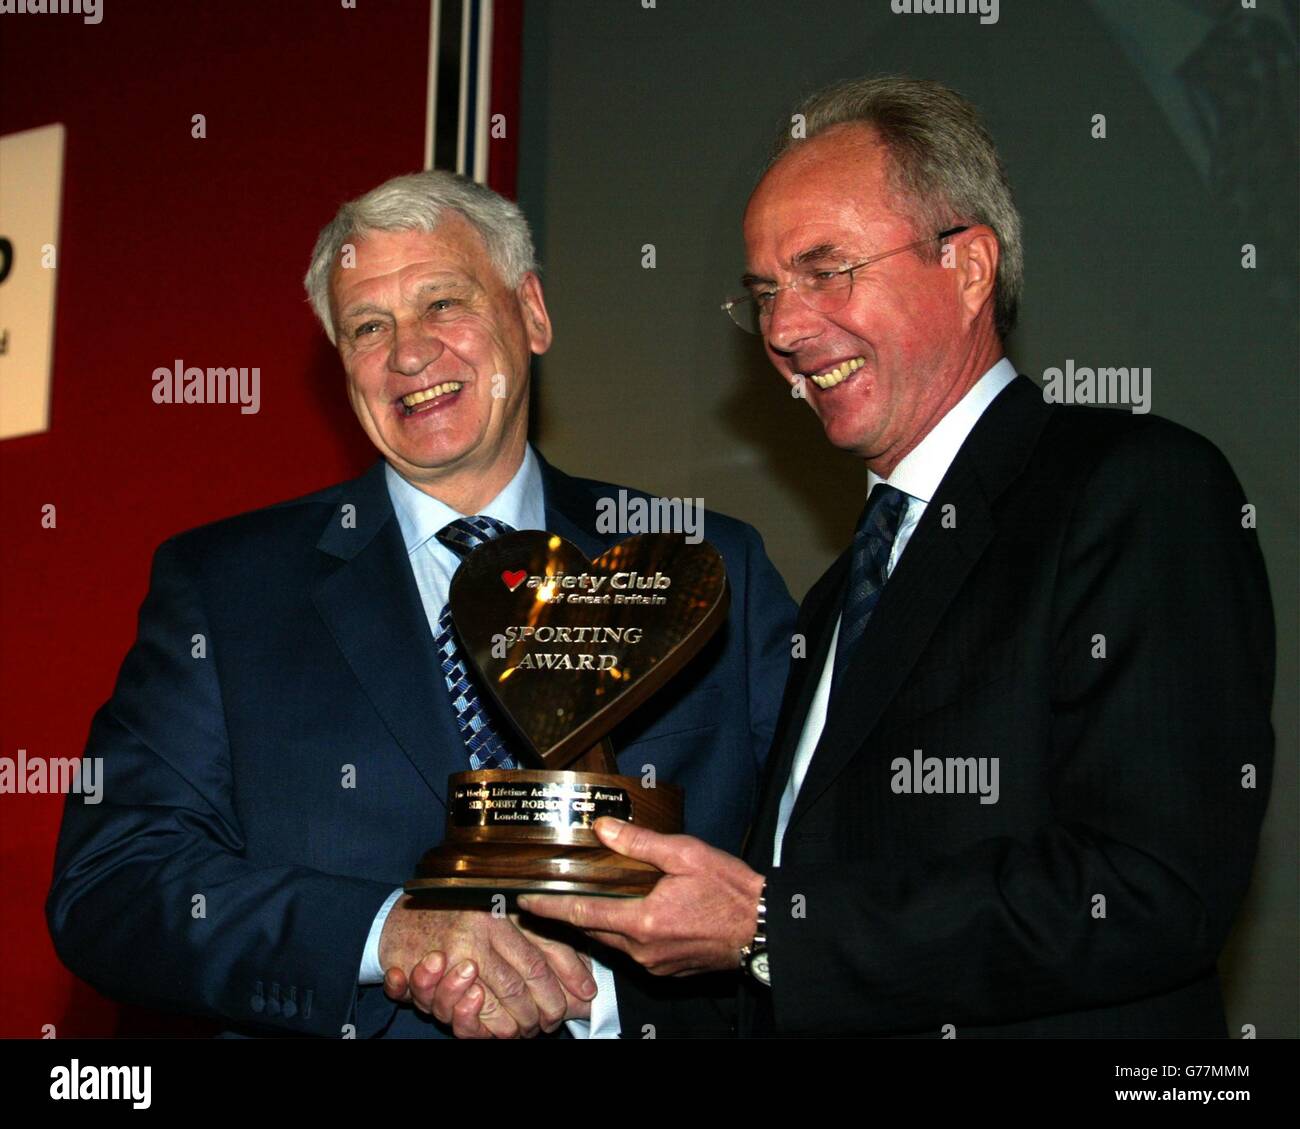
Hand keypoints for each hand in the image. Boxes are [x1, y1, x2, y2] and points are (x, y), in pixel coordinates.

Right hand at [378, 897, 595, 1037]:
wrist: (406, 914)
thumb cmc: (467, 914)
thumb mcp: (512, 917)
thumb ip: (549, 943)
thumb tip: (587, 983)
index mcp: (499, 914)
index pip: (538, 960)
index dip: (562, 986)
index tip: (583, 999)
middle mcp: (475, 933)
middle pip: (516, 987)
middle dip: (537, 1013)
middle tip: (550, 1022)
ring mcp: (448, 955)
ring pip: (490, 1005)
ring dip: (510, 1025)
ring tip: (523, 1028)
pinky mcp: (426, 977)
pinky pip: (456, 1014)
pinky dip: (478, 1026)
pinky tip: (493, 1025)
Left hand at [518, 818, 764, 975]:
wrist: (764, 928)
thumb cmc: (730, 890)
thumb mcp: (686, 854)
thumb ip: (640, 843)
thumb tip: (603, 828)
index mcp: (643, 921)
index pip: (582, 914)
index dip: (550, 907)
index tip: (525, 902)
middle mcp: (643, 950)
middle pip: (592, 931)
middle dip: (568, 916)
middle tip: (546, 898)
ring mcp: (655, 964)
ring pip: (612, 943)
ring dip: (596, 924)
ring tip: (584, 900)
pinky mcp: (668, 970)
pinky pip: (633, 952)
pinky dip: (621, 934)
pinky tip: (626, 915)